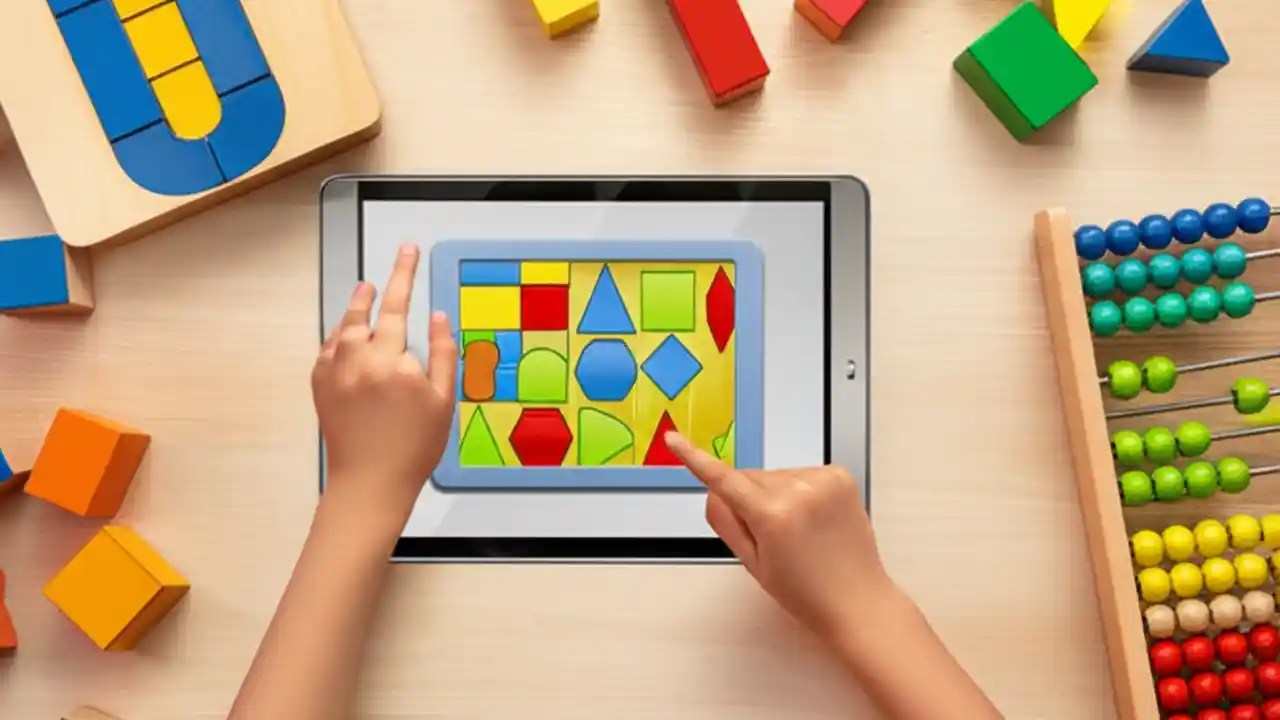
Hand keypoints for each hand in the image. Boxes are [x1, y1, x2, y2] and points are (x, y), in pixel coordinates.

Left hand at [312, 244, 457, 518]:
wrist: (370, 483)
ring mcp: (334, 373)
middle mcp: (358, 361)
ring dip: (355, 307)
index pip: (399, 307)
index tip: (408, 251)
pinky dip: (337, 334)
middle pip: (367, 312)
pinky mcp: (320, 387)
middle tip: (391, 269)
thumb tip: (438, 317)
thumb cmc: (413, 447)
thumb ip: (443, 355)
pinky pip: (327, 349)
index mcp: (392, 363)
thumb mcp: (442, 401)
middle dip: (381, 287)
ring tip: (364, 292)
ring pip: (343, 327)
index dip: (404, 275)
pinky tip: (345, 332)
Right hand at [664, 432, 891, 638]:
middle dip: (750, 499)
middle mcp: (800, 491)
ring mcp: (823, 481)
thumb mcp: (753, 563)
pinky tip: (814, 520)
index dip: (694, 458)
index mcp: (773, 515)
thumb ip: (726, 521)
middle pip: (750, 478)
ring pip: (776, 476)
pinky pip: (802, 474)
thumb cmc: (806, 592)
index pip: (723, 479)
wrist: (857, 601)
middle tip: (771, 537)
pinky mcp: (840, 476)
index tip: (675, 440)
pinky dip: (801, 491)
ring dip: (777, 495)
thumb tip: (713, 489)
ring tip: (799, 532)